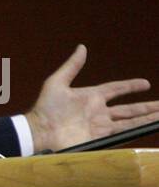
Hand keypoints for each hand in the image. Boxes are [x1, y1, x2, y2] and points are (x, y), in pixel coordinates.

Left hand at [24, 45, 155, 150]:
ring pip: (130, 121)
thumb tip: (81, 47)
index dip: (130, 86)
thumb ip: (72, 66)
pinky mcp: (99, 139)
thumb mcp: (57, 83)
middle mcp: (98, 112)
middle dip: (146, 107)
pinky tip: (149, 127)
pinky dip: (138, 130)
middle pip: (128, 109)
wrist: (39, 131)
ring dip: (147, 118)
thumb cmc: (44, 108)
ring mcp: (100, 126)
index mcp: (91, 97)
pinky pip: (123, 133)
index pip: (116, 89)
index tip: (146, 83)